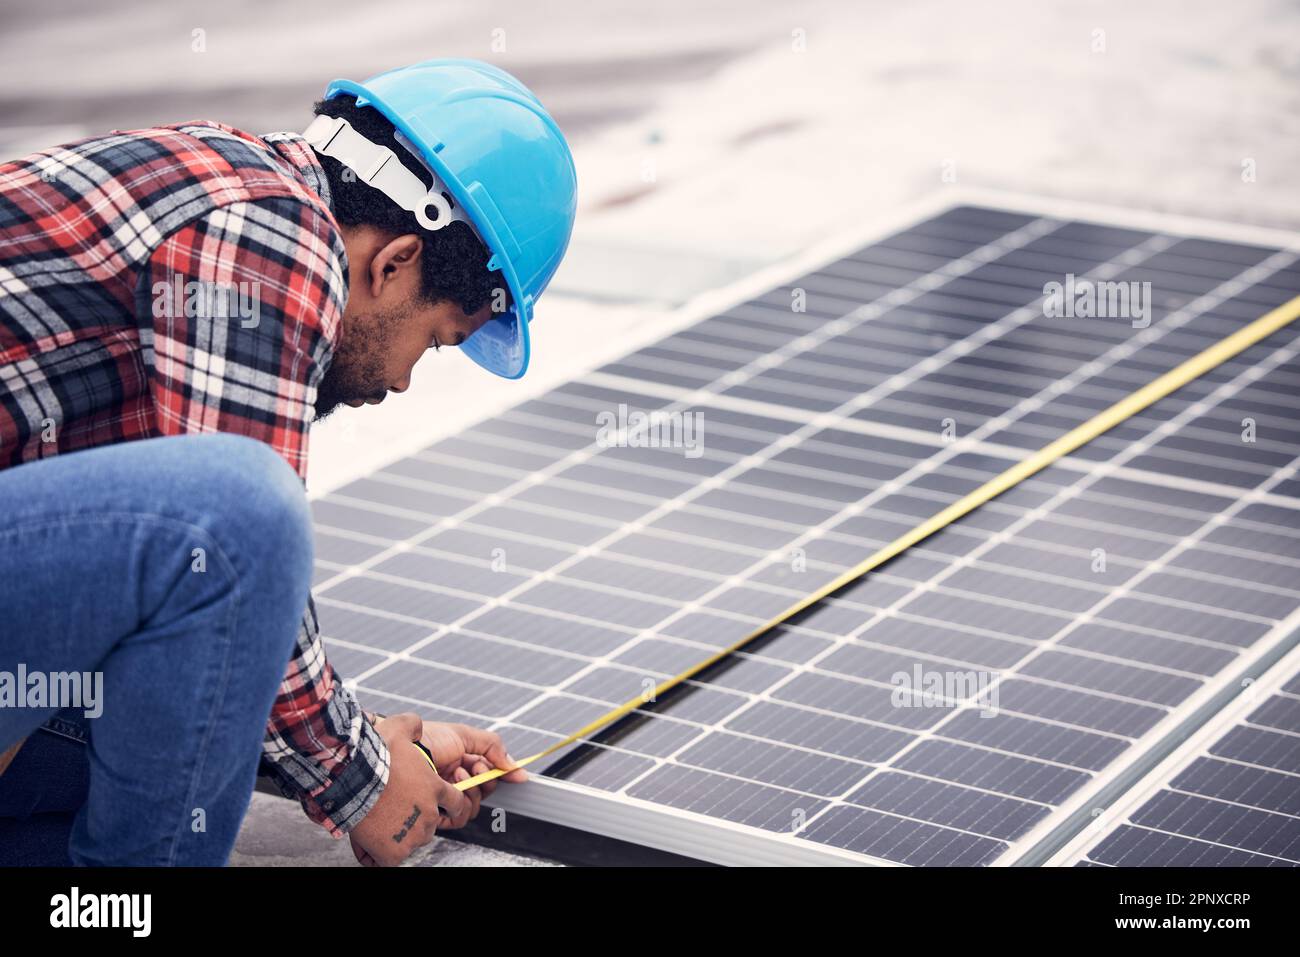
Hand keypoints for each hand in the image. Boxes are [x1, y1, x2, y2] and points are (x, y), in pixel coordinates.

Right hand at [348, 712, 470, 866]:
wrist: (352, 780)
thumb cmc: (374, 755)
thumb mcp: (399, 727)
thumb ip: (413, 725)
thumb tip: (417, 725)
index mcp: (436, 789)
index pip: (456, 802)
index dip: (447, 803)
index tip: (437, 802)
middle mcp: (429, 814)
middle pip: (432, 821)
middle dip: (419, 816)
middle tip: (397, 807)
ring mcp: (413, 835)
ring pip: (414, 839)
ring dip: (402, 833)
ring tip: (381, 820)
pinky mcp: (394, 853)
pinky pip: (392, 858)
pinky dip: (382, 853)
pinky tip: (371, 840)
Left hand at [418, 722, 526, 828]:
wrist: (405, 749)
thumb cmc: (429, 739)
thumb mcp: (465, 734)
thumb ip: (493, 746)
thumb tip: (515, 768)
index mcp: (464, 763)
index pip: (491, 776)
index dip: (500, 774)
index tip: (509, 773)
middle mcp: (456, 781)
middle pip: (485, 793)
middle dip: (483, 779)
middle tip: (471, 766)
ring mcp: (446, 797)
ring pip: (474, 807)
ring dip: (470, 790)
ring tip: (456, 773)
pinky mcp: (437, 811)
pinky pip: (459, 818)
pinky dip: (459, 804)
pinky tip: (449, 787)